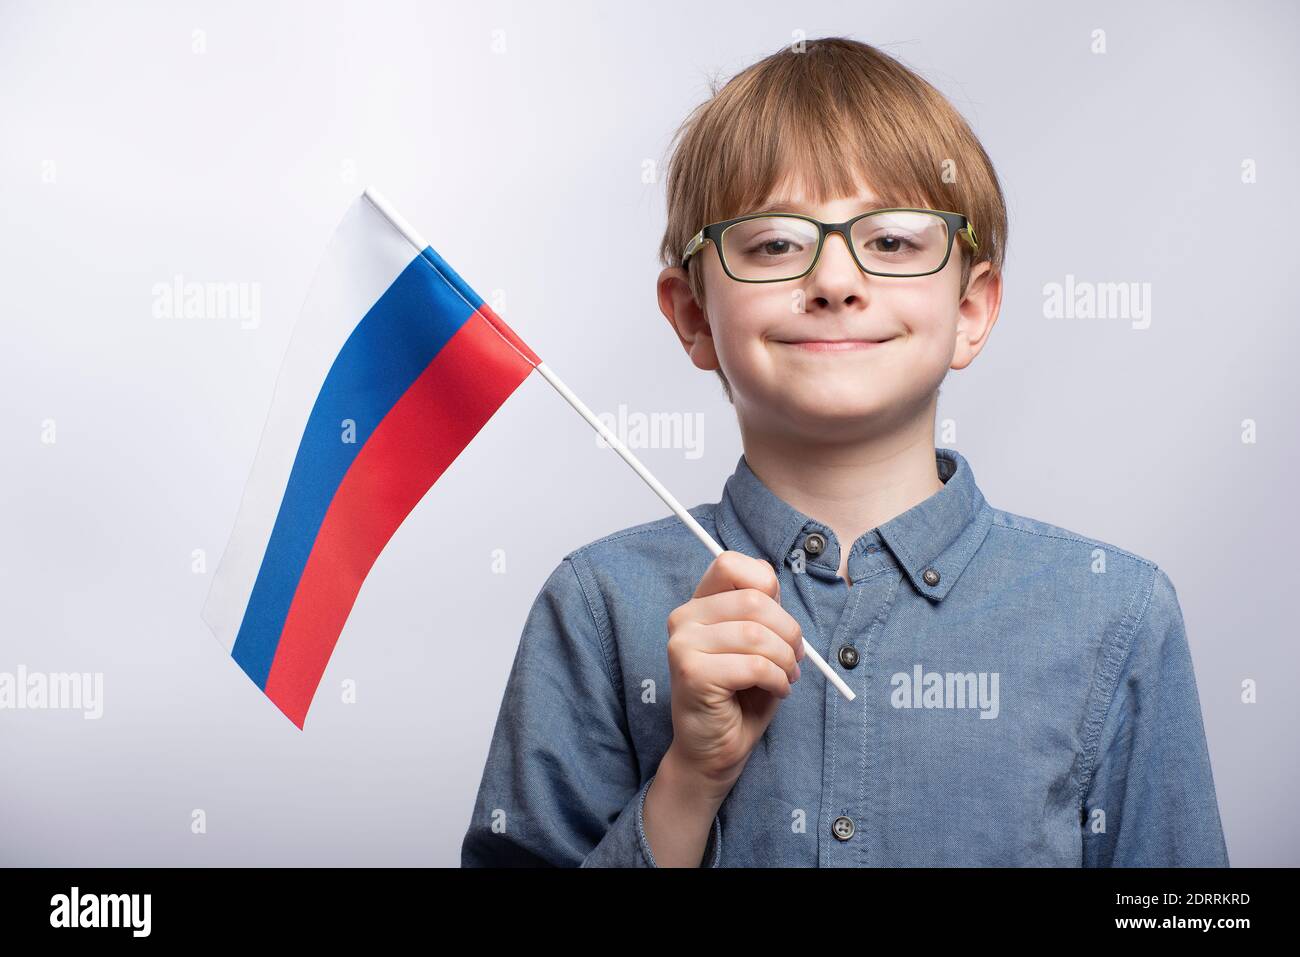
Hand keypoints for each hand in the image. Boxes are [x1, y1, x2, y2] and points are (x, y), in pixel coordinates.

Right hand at [663, 550, 804, 801]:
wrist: (715, 750)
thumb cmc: (741, 696)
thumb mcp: (758, 644)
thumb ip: (762, 612)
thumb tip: (774, 589)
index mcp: (700, 604)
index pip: (729, 563)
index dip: (766, 585)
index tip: (778, 619)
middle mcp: (684, 618)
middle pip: (754, 600)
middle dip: (789, 632)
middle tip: (796, 658)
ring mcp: (683, 644)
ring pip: (756, 634)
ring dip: (786, 660)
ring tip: (786, 677)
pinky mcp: (691, 672)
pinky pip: (754, 665)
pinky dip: (778, 679)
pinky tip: (777, 691)